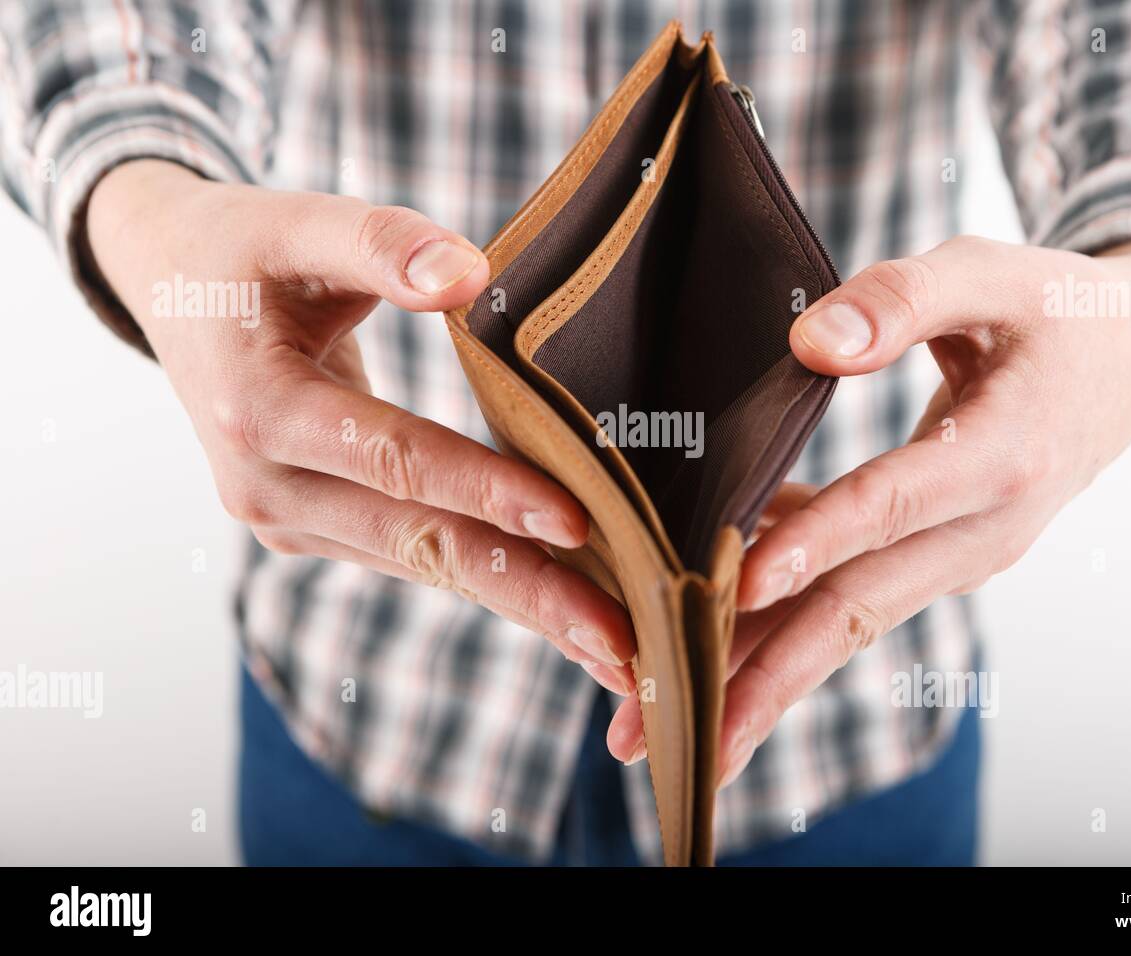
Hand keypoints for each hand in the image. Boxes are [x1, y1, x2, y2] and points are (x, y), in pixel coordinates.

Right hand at [87, 159, 634, 692]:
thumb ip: (382, 244)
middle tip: (621, 644)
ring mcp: (291, 520)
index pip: (394, 460)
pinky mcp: (318, 529)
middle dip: (529, 593)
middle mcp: (269, 488)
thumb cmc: (246, 251)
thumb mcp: (298, 223)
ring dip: (522, 604)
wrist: (177, 290)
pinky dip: (490, 581)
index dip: (485, 489)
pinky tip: (559, 610)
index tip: (576, 521)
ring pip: (426, 566)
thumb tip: (468, 273)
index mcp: (259, 410)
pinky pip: (416, 557)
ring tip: (611, 650)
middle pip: (421, 544)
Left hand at [607, 234, 1130, 776]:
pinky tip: (702, 630)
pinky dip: (778, 622)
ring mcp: (957, 557)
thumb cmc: (1052, 311)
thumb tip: (810, 345)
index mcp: (1005, 456)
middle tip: (675, 735)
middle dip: (764, 677)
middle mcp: (982, 531)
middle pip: (857, 609)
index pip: (894, 506)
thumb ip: (905, 300)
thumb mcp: (991, 275)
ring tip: (670, 729)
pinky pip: (849, 597)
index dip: (818, 541)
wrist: (1126, 365)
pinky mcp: (933, 560)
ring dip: (759, 679)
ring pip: (845, 623)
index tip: (742, 584)